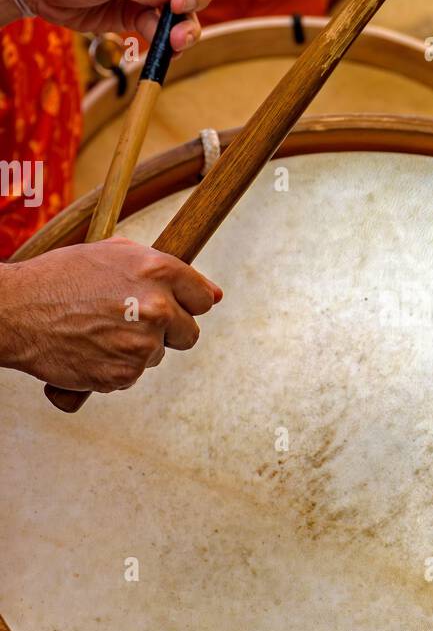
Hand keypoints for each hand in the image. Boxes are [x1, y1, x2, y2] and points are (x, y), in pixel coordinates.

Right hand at [0, 238, 221, 392]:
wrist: (15, 311)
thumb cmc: (61, 277)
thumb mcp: (112, 254)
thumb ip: (165, 269)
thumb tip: (214, 295)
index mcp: (158, 272)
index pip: (203, 299)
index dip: (186, 304)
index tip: (172, 307)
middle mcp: (157, 308)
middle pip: (189, 335)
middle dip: (166, 332)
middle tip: (129, 321)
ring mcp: (141, 345)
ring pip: (157, 356)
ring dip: (134, 349)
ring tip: (97, 330)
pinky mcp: (122, 375)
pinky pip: (132, 376)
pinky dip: (113, 368)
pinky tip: (88, 348)